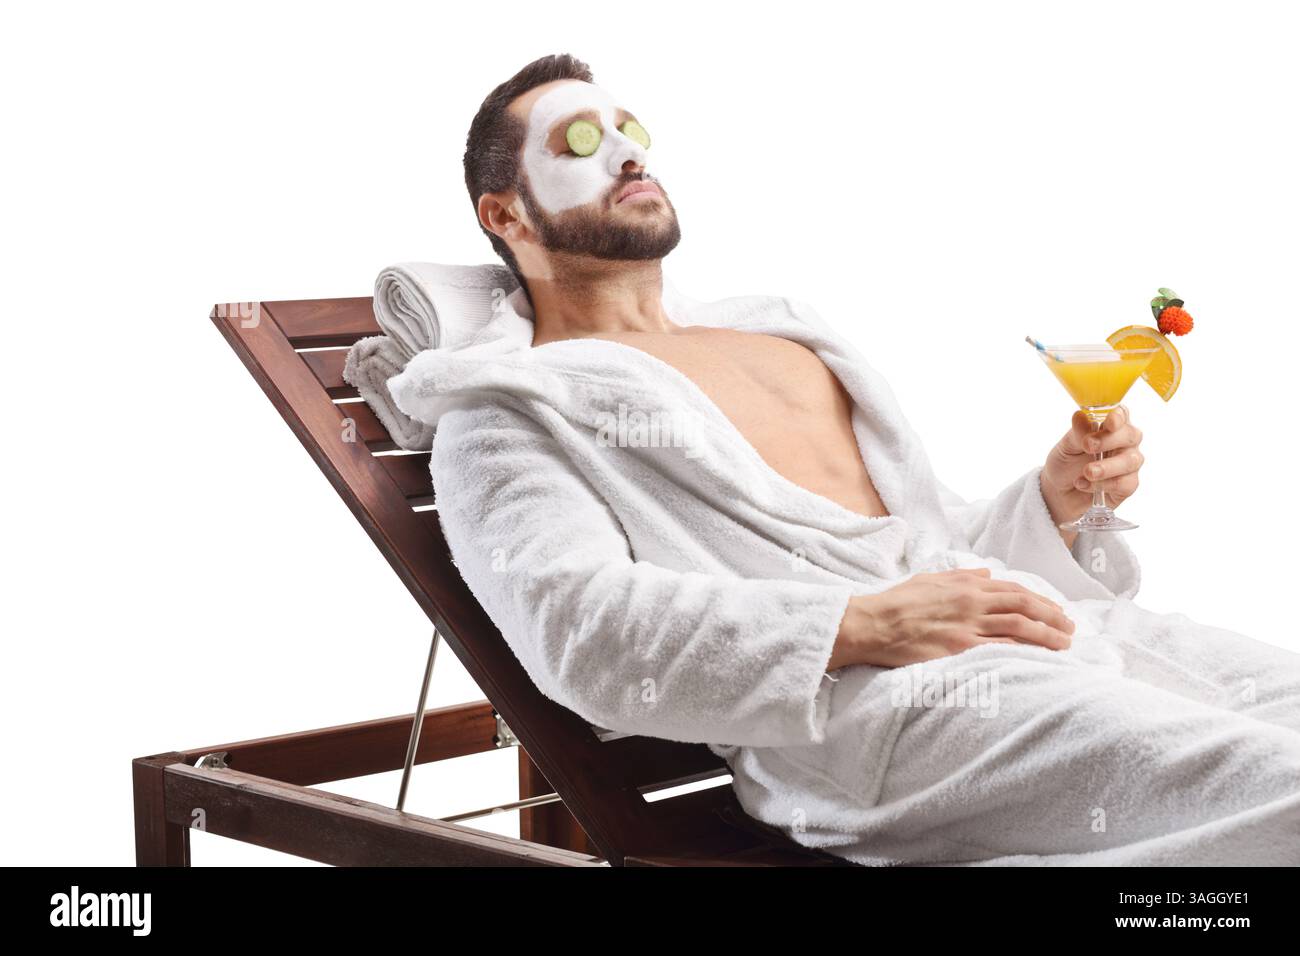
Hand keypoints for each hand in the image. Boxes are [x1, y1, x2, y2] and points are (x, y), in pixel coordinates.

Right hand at [833, 568, 1074, 668]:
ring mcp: (968, 626)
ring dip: (1047, 635)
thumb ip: (961, 575)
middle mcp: (972, 602)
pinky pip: (1000, 649)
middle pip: (1024, 607)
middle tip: (1070, 628)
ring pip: (1020, 628)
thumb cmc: (897, 602)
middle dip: (1053, 616)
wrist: (873, 623)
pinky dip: (1023, 652)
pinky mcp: (960, 649)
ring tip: (1064, 645)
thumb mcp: (930, 579)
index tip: (1056, 610)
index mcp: (966, 585)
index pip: (1013, 590)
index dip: (1040, 600)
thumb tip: (985, 573)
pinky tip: (1038, 659)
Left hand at [1040, 404, 1143, 527]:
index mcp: (1109, 427)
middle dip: (1110, 440)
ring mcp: (1128, 464)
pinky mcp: (1127, 485)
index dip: (1119, 415)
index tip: (1110, 421)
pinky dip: (1102, 485)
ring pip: (1130, 461)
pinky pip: (1124, 483)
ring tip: (1086, 472)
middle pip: (1131, 435)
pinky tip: (1084, 484)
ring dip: (1106, 467)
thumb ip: (1076, 433)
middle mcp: (1124, 443)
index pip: (1122, 414)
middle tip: (1088, 446)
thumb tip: (1080, 416)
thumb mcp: (1065, 447)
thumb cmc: (1065, 464)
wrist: (1059, 492)